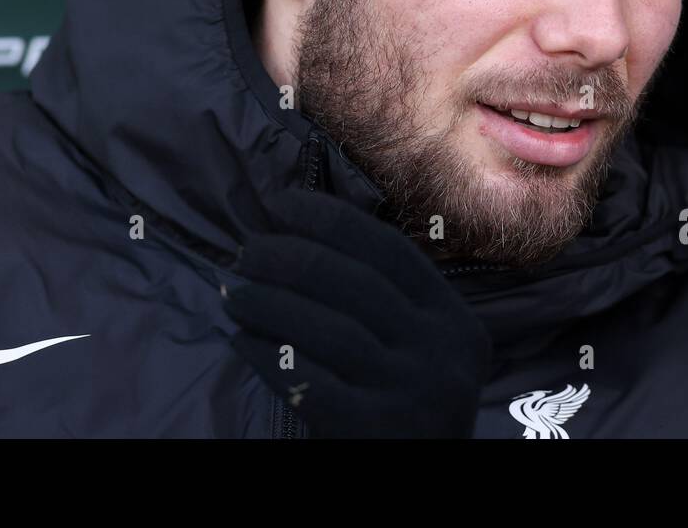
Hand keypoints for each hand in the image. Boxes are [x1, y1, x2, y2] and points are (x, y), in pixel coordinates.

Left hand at [223, 187, 493, 437]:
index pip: (389, 249)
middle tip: (246, 251)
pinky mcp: (379, 431)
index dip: (331, 219)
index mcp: (454, 320)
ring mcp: (416, 393)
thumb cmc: (403, 409)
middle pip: (356, 282)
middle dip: (290, 256)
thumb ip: (384, 302)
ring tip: (233, 293)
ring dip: (271, 303)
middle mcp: (444, 352)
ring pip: (331, 328)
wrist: (420, 484)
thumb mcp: (417, 350)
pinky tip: (242, 342)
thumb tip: (298, 233)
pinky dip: (270, 357)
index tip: (281, 203)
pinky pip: (312, 382)